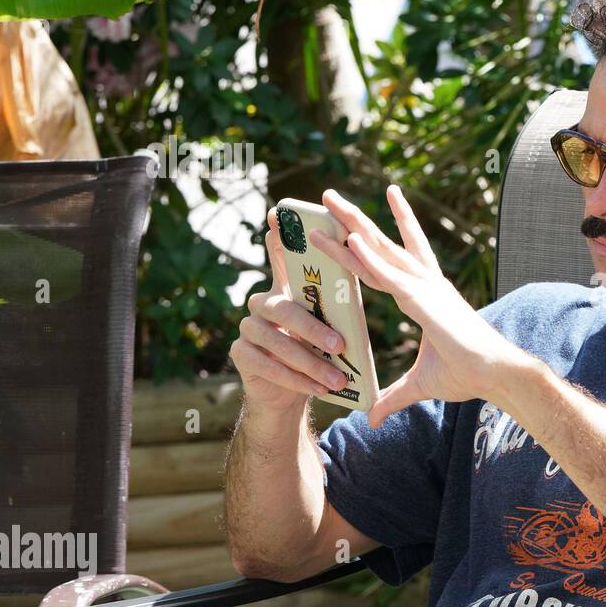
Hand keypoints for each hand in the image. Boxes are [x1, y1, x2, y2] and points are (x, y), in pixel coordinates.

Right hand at [229, 209, 351, 413]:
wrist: (290, 392)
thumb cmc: (317, 352)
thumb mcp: (330, 326)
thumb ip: (337, 305)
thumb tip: (365, 278)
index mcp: (286, 288)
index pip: (280, 256)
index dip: (278, 236)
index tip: (277, 214)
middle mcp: (262, 302)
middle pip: (283, 308)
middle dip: (313, 328)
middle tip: (339, 345)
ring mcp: (247, 327)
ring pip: (277, 341)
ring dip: (309, 362)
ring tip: (336, 378)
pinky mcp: (240, 353)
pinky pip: (268, 365)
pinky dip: (297, 379)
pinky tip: (318, 388)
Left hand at [311, 184, 529, 428]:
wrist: (495, 374)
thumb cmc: (467, 374)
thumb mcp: (419, 385)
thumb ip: (392, 397)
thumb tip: (370, 418)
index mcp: (423, 296)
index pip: (386, 264)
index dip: (366, 244)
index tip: (348, 226)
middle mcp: (423, 284)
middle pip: (380, 244)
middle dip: (354, 219)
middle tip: (328, 196)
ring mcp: (424, 288)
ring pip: (379, 250)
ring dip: (352, 225)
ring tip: (327, 200)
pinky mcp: (424, 301)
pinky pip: (389, 276)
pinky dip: (369, 258)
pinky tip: (350, 240)